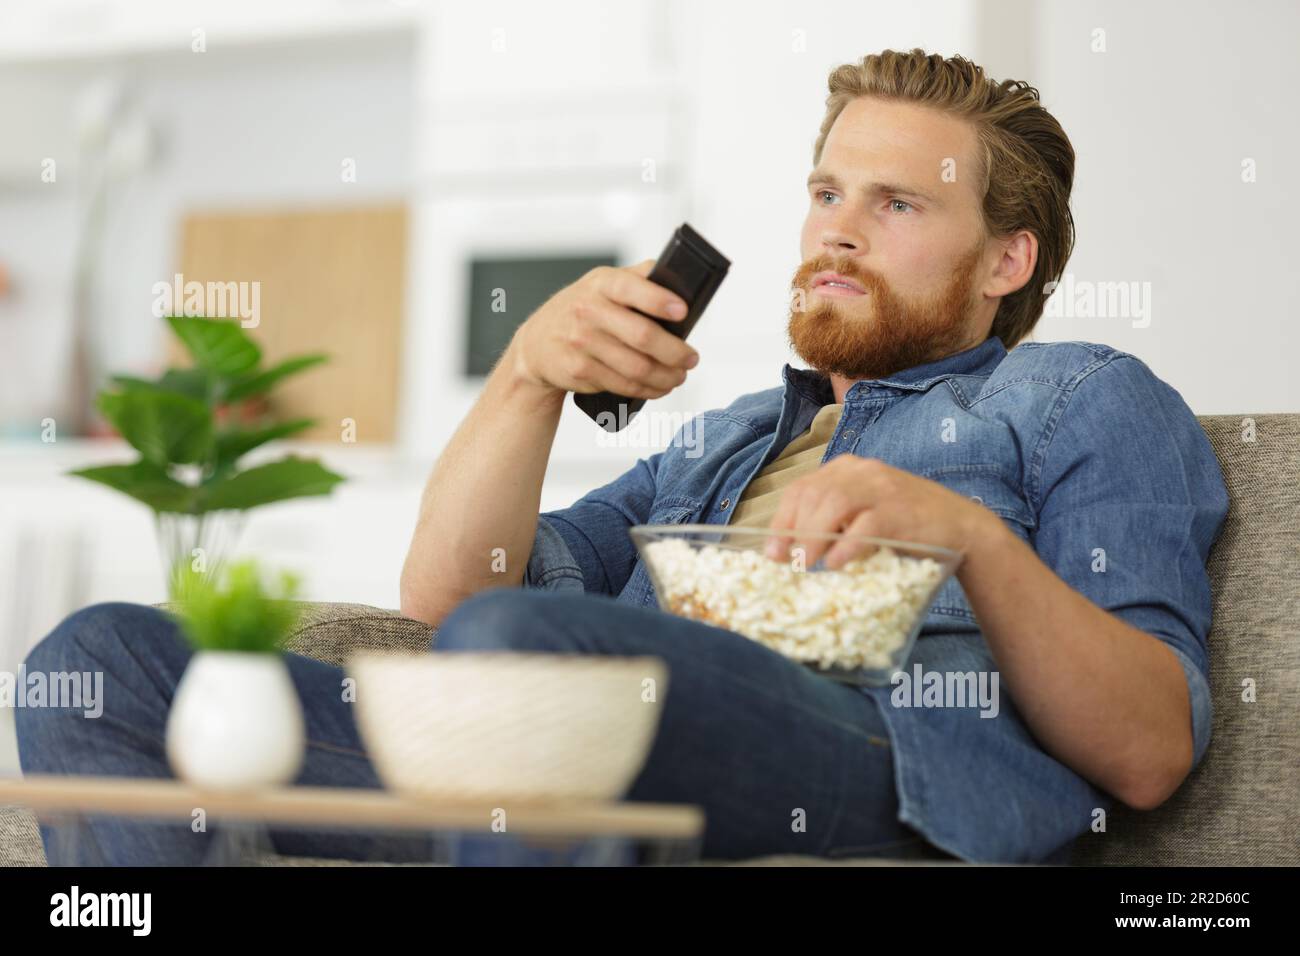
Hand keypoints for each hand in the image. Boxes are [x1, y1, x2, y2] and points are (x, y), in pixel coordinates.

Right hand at [507, 259, 699, 399]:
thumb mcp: (602, 283)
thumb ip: (638, 278)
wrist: (536, 344)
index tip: (683, 313)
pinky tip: (659, 387)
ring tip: (679, 376)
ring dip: (666, 376)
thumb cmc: (581, 310)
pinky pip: (623, 385)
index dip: (660, 301)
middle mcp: (588, 310)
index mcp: (601, 283)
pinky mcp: (580, 370)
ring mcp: (581, 342)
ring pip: (637, 367)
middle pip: (642, 336)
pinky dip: (648, 390)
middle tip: (691, 359)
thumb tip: (680, 281)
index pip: (632, 288)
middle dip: (675, 352)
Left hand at [763, 455, 995, 569]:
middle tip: (786, 562)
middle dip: (794, 529)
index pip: (802, 487)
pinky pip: (866, 526)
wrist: (961, 526)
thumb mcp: (864, 512)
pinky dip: (847, 546)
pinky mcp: (900, 511)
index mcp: (848, 468)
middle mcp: (863, 472)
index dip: (781, 520)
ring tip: (806, 564)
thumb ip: (833, 519)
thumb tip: (792, 549)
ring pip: (835, 504)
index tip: (772, 551)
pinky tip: (836, 564)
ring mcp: (883, 488)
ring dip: (814, 536)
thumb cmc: (905, 525)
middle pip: (814, 494)